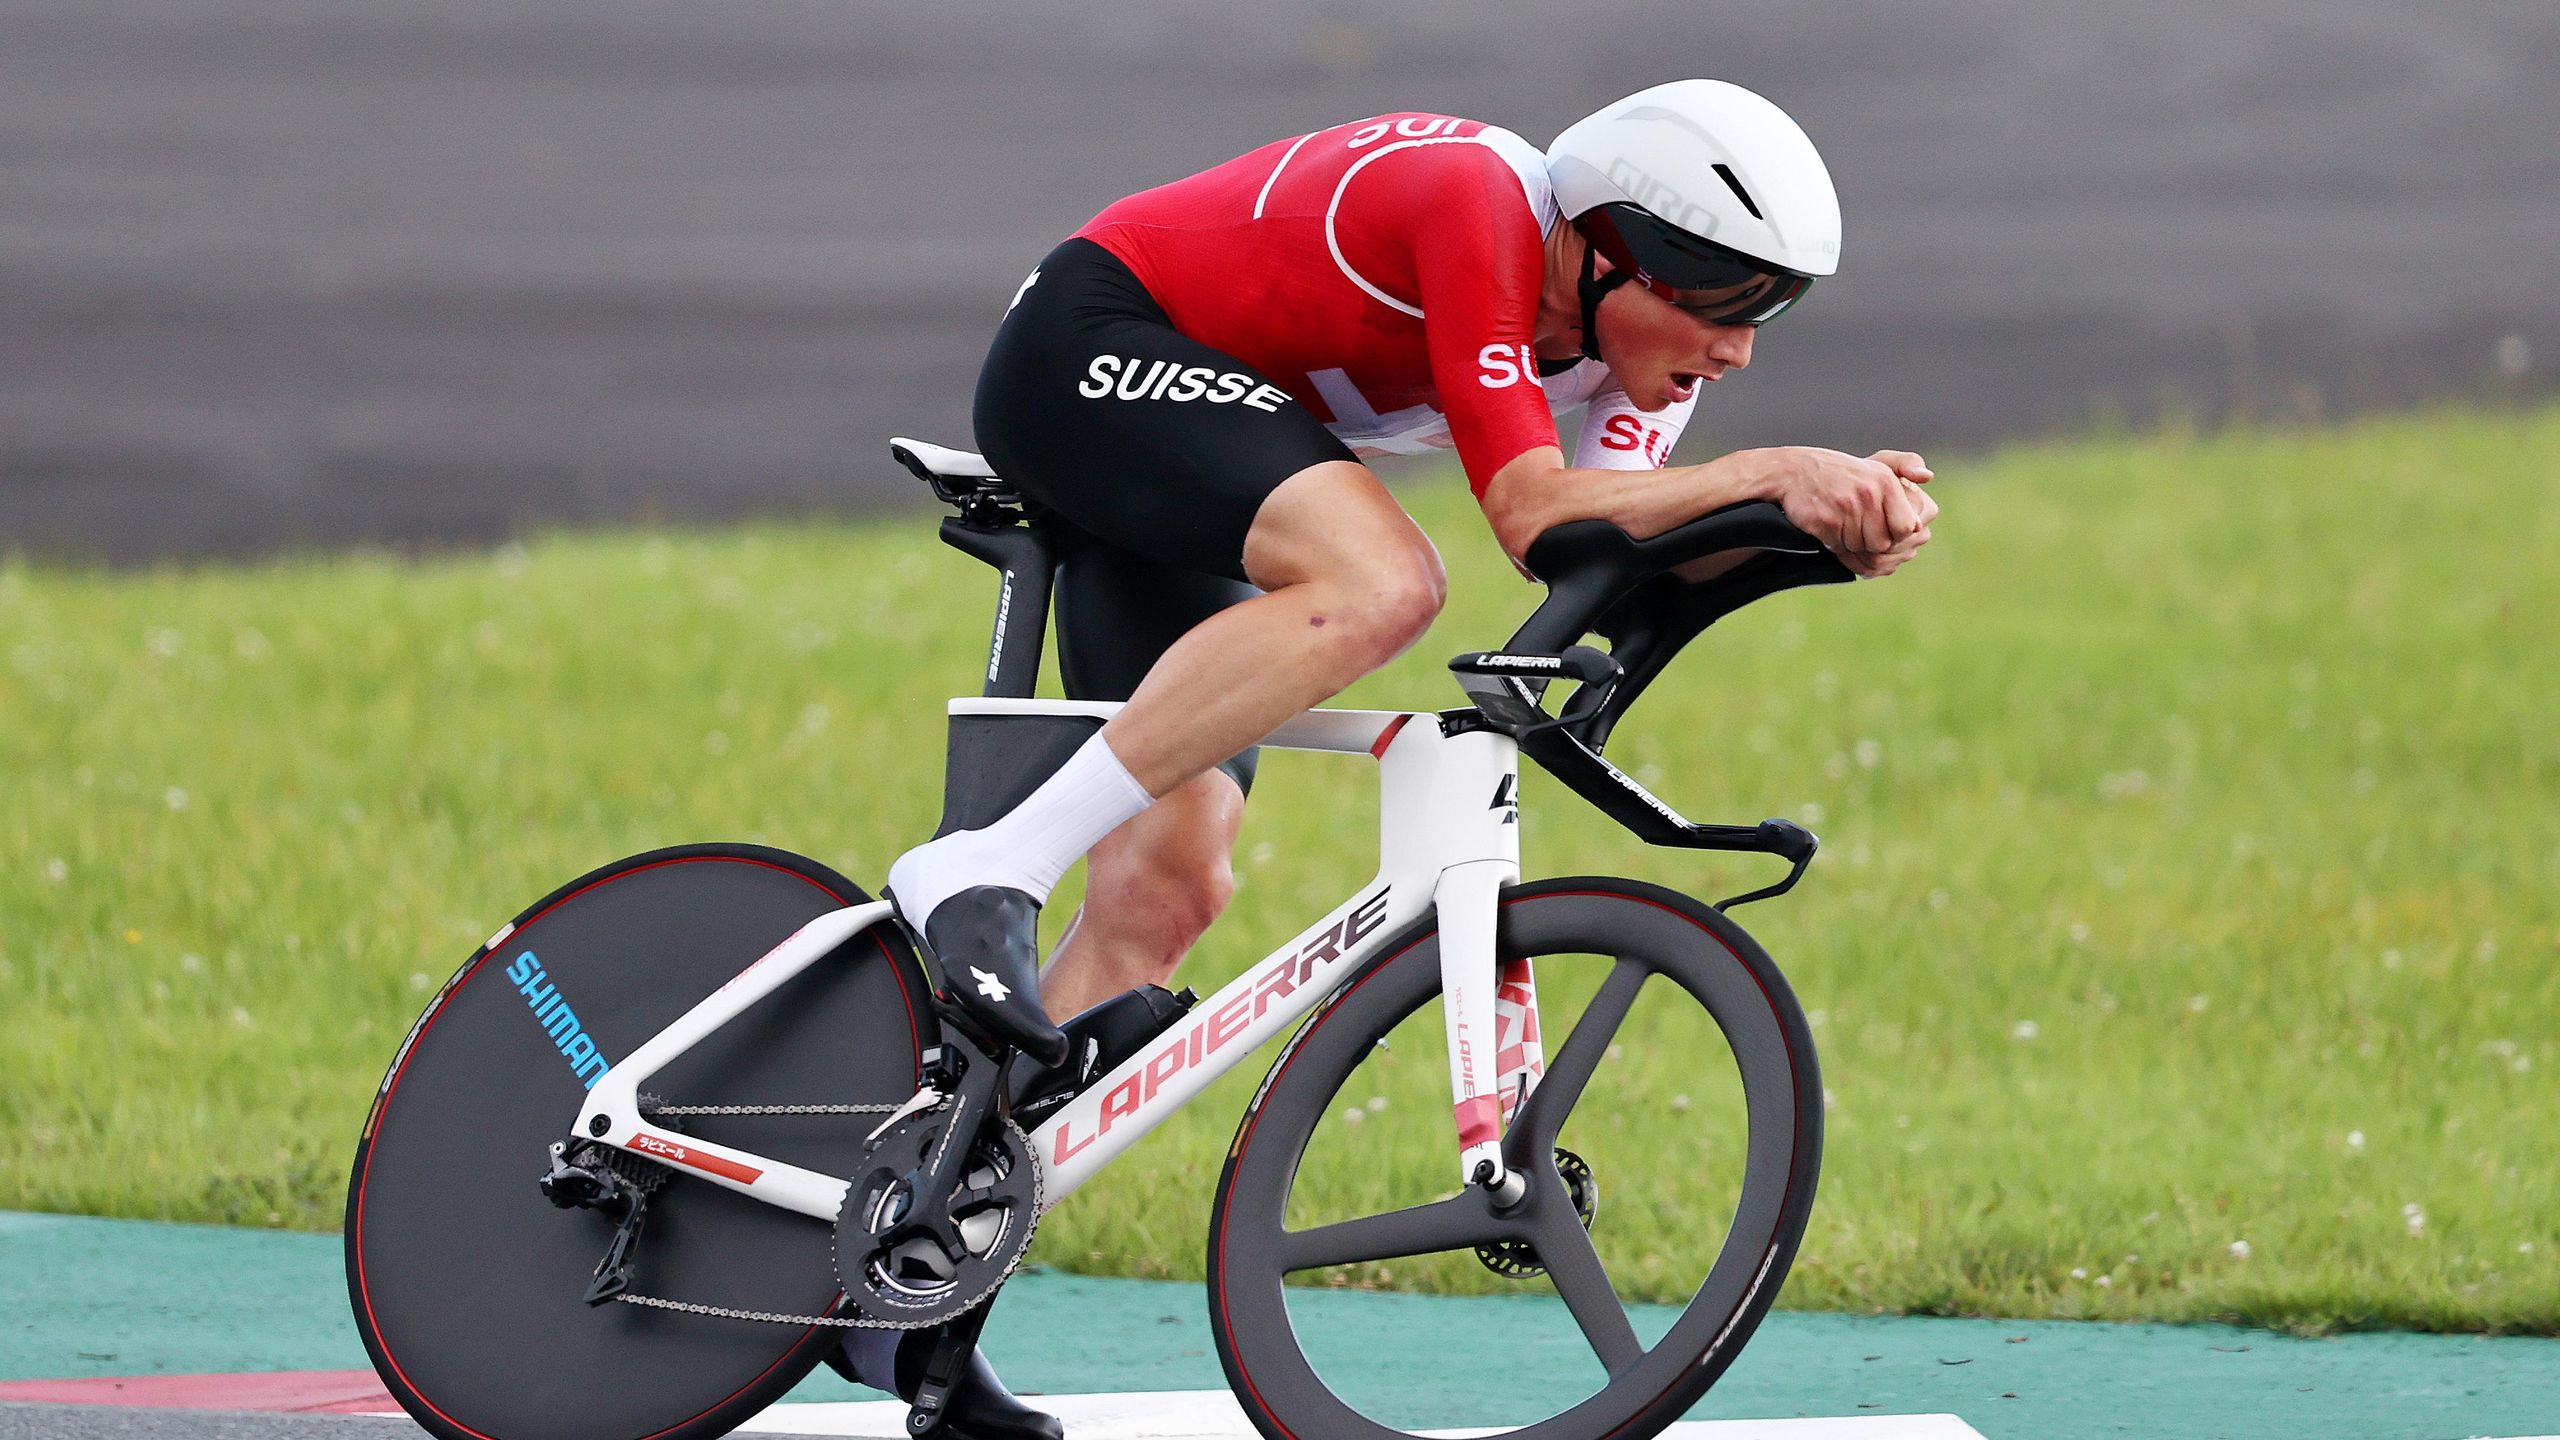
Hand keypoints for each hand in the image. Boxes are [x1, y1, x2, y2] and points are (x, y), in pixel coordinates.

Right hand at [1771, 447, 1934, 576]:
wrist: (1794, 471)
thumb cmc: (1841, 472)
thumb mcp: (1877, 463)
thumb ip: (1907, 465)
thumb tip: (1926, 479)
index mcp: (1886, 482)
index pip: (1906, 528)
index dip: (1895, 534)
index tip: (1880, 525)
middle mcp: (1868, 493)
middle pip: (1882, 543)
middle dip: (1870, 541)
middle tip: (1857, 526)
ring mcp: (1845, 508)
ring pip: (1860, 547)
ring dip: (1850, 542)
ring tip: (1841, 524)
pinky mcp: (1825, 521)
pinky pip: (1838, 547)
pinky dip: (1833, 543)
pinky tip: (1827, 526)